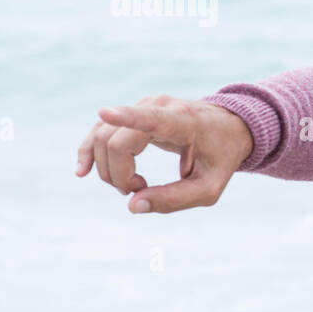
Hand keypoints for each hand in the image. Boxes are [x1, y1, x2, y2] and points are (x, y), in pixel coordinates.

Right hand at [75, 95, 253, 213]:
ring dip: (109, 169)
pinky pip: (101, 131)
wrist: (229, 128)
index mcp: (183, 122)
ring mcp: (142, 106)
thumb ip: (175, 199)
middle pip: (116, 142)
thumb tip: (133, 205)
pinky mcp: (132, 112)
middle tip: (141, 189)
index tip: (105, 113)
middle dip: (118, 175)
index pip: (150, 118)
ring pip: (103, 137)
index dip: (126, 117)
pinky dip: (90, 151)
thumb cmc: (220, 158)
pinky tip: (83, 171)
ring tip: (135, 184)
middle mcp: (158, 107)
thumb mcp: (209, 187)